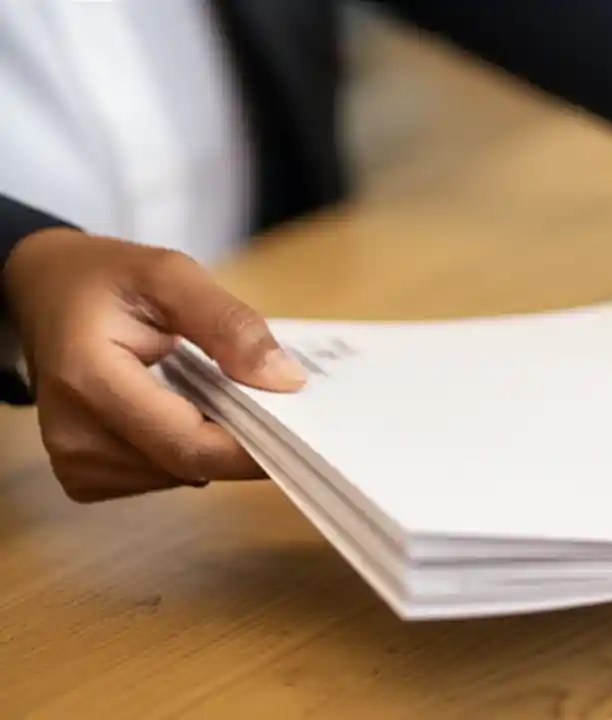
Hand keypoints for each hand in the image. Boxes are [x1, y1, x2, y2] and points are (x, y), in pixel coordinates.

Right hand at [3, 229, 306, 502]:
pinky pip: (161, 476)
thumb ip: (229, 323)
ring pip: (180, 475)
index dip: (251, 448)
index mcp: (88, 378)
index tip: (302, 431)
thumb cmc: (107, 279)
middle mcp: (73, 434)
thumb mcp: (171, 274)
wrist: (45, 294)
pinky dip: (184, 449)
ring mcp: (74, 461)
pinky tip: (176, 409)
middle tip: (262, 396)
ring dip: (210, 440)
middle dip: (237, 438)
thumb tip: (285, 380)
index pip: (187, 444)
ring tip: (204, 390)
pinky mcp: (82, 476)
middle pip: (188, 464)